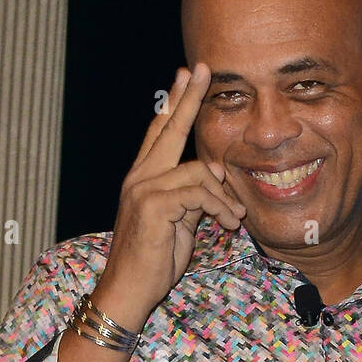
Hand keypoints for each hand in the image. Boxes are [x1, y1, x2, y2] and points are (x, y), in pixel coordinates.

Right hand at [92, 63, 245, 326]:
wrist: (128, 291)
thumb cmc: (154, 263)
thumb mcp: (179, 225)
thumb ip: (193, 199)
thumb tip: (218, 180)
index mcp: (143, 178)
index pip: (158, 132)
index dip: (173, 104)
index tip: (185, 77)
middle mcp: (139, 177)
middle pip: (167, 129)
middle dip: (188, 98)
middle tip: (202, 70)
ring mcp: (143, 189)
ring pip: (198, 171)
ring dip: (224, 197)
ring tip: (233, 220)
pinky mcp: (152, 205)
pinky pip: (199, 193)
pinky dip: (219, 208)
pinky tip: (226, 225)